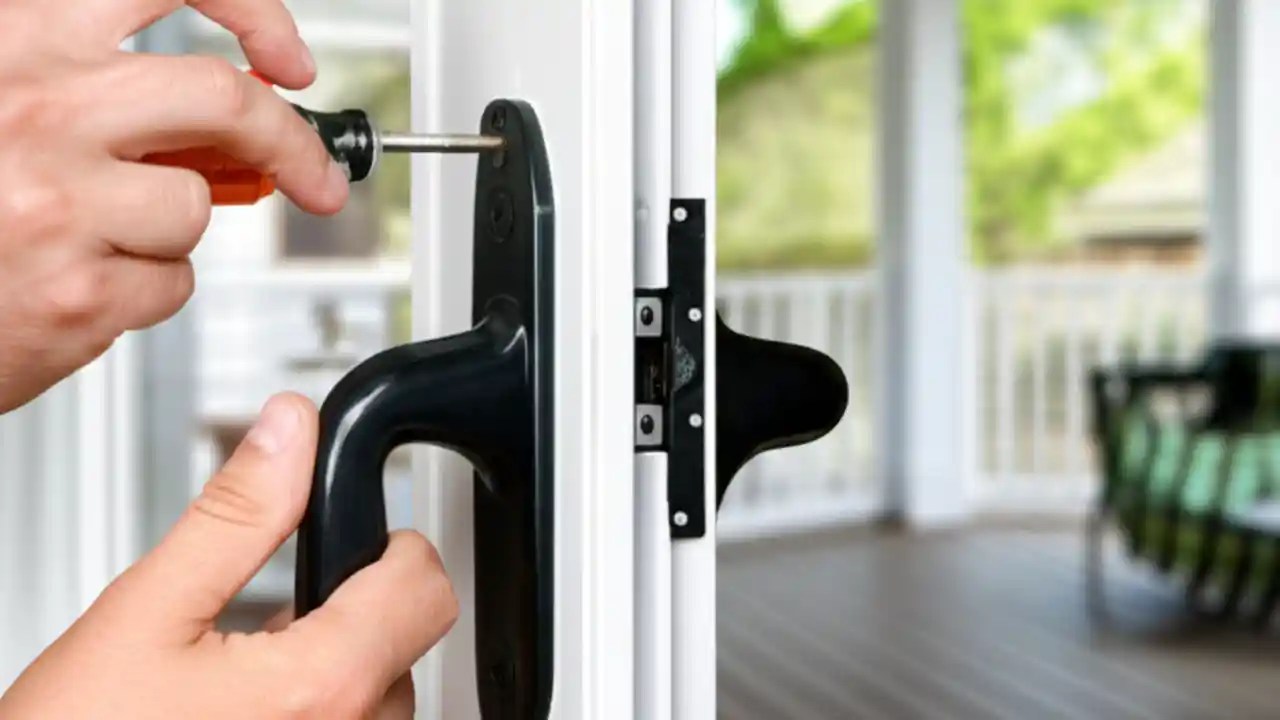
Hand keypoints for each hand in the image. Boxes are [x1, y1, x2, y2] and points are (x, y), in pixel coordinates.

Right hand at [0, 0, 349, 412]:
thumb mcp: (1, 95)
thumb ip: (91, 83)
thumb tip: (221, 97)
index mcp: (15, 41)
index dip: (253, 13)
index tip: (287, 58)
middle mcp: (36, 105)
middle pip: (225, 98)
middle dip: (289, 142)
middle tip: (310, 174)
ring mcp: (55, 200)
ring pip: (194, 205)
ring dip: (169, 231)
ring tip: (98, 240)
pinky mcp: (76, 291)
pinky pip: (170, 285)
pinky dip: (143, 292)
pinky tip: (78, 285)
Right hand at [0, 394, 457, 718]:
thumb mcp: (146, 614)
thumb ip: (234, 517)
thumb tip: (288, 434)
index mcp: (321, 688)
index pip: (425, 587)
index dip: (393, 545)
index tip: (354, 537)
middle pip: (406, 641)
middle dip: (351, 610)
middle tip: (273, 610)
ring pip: (379, 695)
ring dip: (333, 669)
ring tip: (245, 671)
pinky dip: (316, 710)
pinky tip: (246, 712)